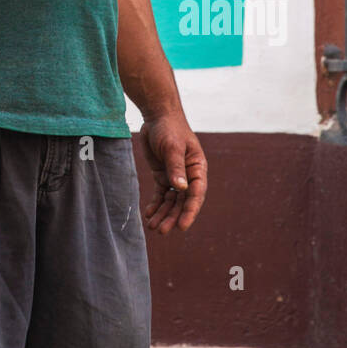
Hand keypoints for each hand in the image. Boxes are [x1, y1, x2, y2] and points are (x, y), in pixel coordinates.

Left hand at [139, 114, 206, 234]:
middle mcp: (189, 176)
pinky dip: (155, 204)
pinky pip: (161, 194)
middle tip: (162, 231)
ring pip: (171, 201)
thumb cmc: (170, 129)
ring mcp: (175, 176)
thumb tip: (181, 189)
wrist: (157, 116)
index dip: (190, 211)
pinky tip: (148, 214)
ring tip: (153, 227)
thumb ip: (176, 167)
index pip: (196, 194)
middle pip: (182, 201)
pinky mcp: (163, 175)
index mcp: (197, 169)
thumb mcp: (172, 147)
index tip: (182, 226)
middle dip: (173, 216)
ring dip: (163, 214)